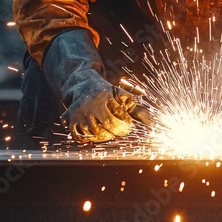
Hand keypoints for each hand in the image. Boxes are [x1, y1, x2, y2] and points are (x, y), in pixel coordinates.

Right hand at [43, 28, 150, 142]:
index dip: (123, 128)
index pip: (116, 122)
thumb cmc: (106, 91)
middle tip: (116, 127)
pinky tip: (94, 130)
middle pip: (104, 132)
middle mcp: (89, 107)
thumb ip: (137, 109)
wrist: (83, 84)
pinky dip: (88, 138)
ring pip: (93, 136)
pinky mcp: (69, 119)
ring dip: (102, 135)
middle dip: (113, 133)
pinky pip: (79, 137)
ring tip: (105, 126)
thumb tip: (152, 123)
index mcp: (103, 99)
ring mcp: (77, 114)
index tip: (126, 125)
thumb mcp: (122, 95)